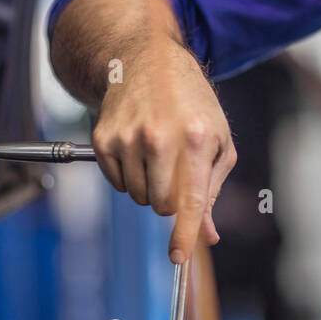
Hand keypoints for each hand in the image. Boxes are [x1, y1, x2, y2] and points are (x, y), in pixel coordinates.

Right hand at [92, 36, 235, 262]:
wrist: (148, 60)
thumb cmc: (191, 103)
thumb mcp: (217, 141)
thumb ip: (213, 190)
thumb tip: (207, 235)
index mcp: (196, 138)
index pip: (190, 200)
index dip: (183, 235)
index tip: (178, 259)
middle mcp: (160, 138)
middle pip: (162, 205)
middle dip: (171, 200)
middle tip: (177, 174)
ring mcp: (128, 138)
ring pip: (137, 197)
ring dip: (149, 188)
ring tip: (158, 155)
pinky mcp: (103, 139)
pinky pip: (116, 183)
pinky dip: (128, 176)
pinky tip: (138, 149)